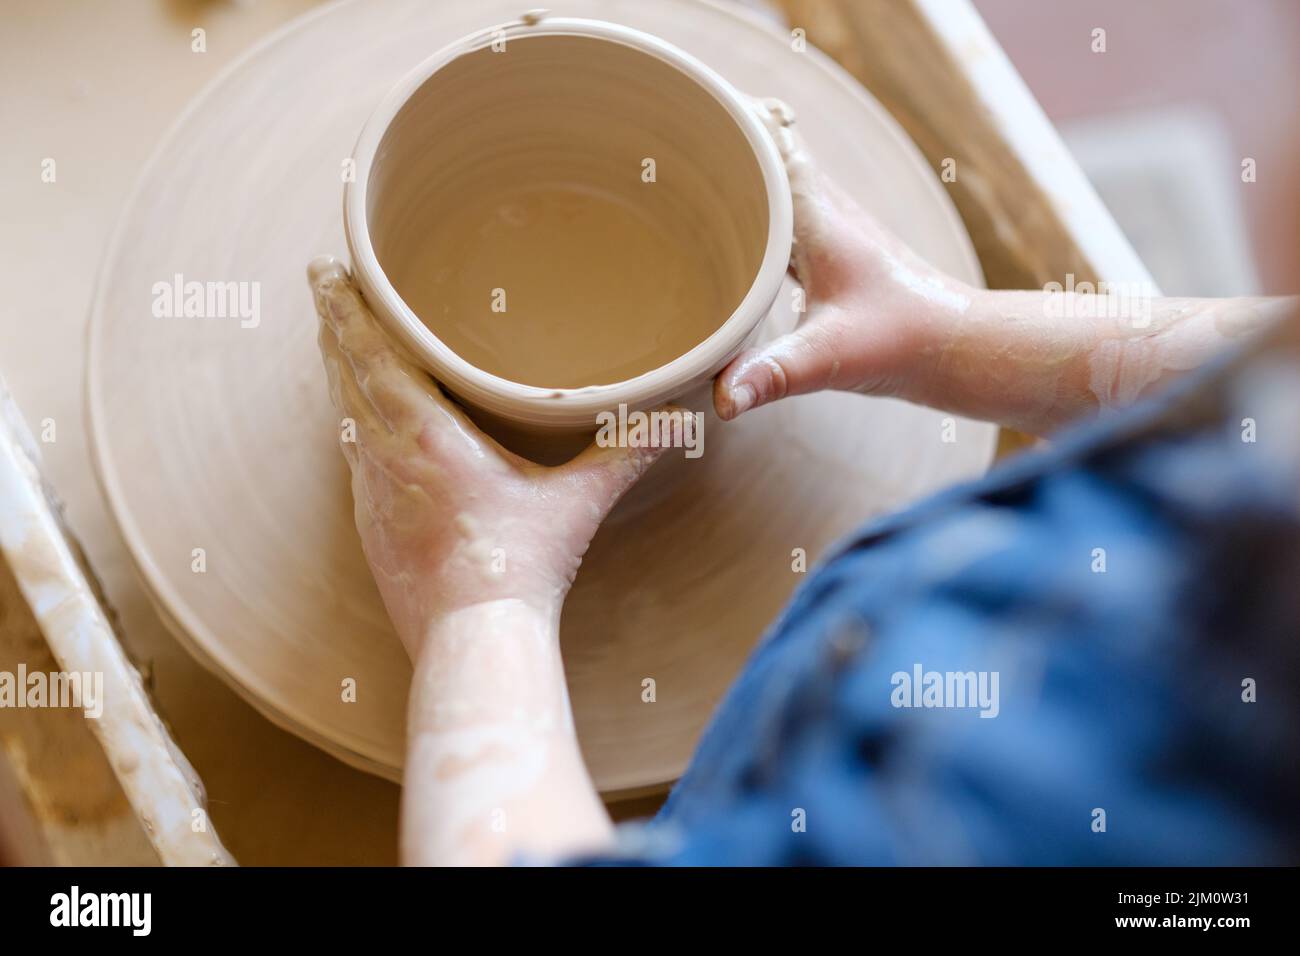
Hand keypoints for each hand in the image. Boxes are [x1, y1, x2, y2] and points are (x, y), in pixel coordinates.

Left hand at [308, 256, 668, 658]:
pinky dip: (349, 424)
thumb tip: (680, 419)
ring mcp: (372, 495)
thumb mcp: (578, 501)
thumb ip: (625, 453)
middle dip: (334, 325)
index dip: (347, 307)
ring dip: (337, 372)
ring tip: (334, 340)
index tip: (326, 267)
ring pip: (343, 415)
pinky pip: (351, 457)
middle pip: (345, 375)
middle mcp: (386, 457)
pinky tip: (357, 426)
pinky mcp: (370, 528)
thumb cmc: (522, 566)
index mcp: (427, 436)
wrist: (472, 640)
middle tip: (324, 284)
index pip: (373, 354)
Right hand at [714, 99, 977, 419]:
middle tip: (668, 150)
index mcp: (817, 217)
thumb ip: (775, 373)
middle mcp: (825, 210)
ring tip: (686, 182)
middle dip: (723, 142)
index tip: (687, 121)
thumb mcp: (830, 358)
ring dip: (740, 173)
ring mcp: (832, 228)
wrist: (956, 347)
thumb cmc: (903, 340)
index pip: (769, 142)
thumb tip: (723, 398)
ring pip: (778, 179)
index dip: (729, 122)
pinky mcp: (835, 252)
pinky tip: (731, 236)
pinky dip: (756, 209)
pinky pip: (786, 212)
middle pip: (768, 150)